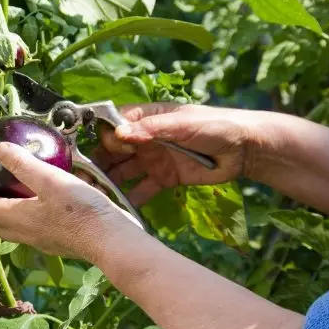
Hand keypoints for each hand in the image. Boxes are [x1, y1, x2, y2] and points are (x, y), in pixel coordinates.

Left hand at [0, 142, 143, 261]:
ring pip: (11, 229)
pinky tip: (37, 207)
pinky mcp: (55, 244)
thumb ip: (23, 165)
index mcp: (17, 217)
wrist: (109, 241)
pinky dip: (21, 219)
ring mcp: (40, 241)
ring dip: (2, 215)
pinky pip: (28, 231)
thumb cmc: (80, 210)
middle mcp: (24, 233)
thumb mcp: (50, 180)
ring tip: (7, 196)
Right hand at [91, 103, 261, 204]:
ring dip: (108, 183)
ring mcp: (152, 160)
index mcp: (146, 119)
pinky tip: (117, 210)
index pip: (114, 127)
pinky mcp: (163, 179)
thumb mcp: (183, 124)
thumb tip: (119, 134)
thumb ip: (151, 129)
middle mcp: (144, 139)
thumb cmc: (216, 126)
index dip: (105, 139)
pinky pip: (140, 190)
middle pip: (112, 152)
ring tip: (93, 197)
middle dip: (97, 164)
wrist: (245, 150)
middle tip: (83, 181)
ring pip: (122, 172)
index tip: (103, 152)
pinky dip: (129, 199)